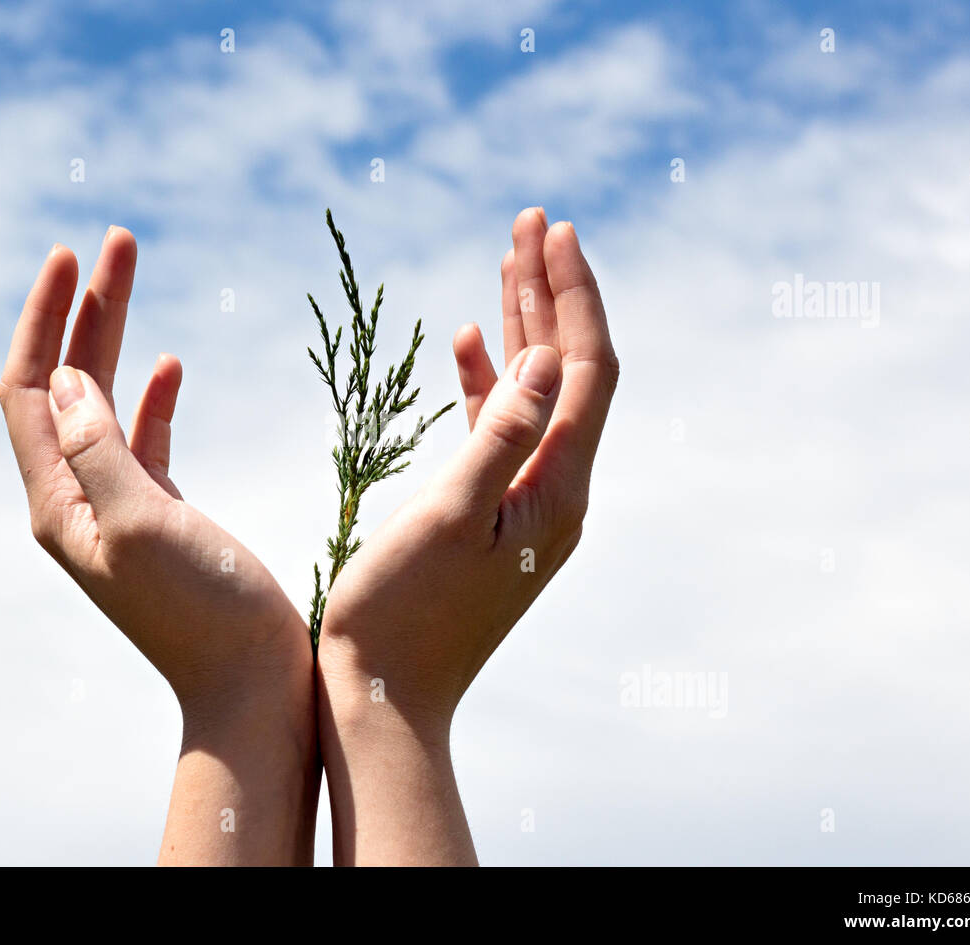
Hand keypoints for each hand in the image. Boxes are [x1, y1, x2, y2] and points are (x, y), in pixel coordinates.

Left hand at [0, 227, 316, 864]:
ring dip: (116, 341)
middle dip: (85, 311)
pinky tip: (169, 364)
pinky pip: (143, 439)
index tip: (72, 255)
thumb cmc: (204, 612)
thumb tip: (63, 377)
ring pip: (104, 405)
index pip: (28, 391)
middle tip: (117, 242)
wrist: (254, 683)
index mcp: (58, 502)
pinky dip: (150, 396)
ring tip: (134, 275)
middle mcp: (76, 501)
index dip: (44, 319)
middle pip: (65, 386)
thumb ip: (97, 448)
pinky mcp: (161, 515)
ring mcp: (118, 507)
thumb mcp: (143, 522)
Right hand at [316, 208, 617, 863]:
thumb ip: (501, 433)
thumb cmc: (402, 614)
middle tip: (533, 222)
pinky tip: (467, 341)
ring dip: (523, 325)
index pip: (586, 370)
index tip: (552, 230)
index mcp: (558, 490)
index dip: (573, 296)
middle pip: (568, 371)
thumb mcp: (449, 514)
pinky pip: (498, 428)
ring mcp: (525, 501)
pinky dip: (486, 381)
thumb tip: (547, 356)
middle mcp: (556, 491)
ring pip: (534, 392)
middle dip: (553, 293)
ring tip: (508, 257)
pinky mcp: (489, 511)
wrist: (383, 697)